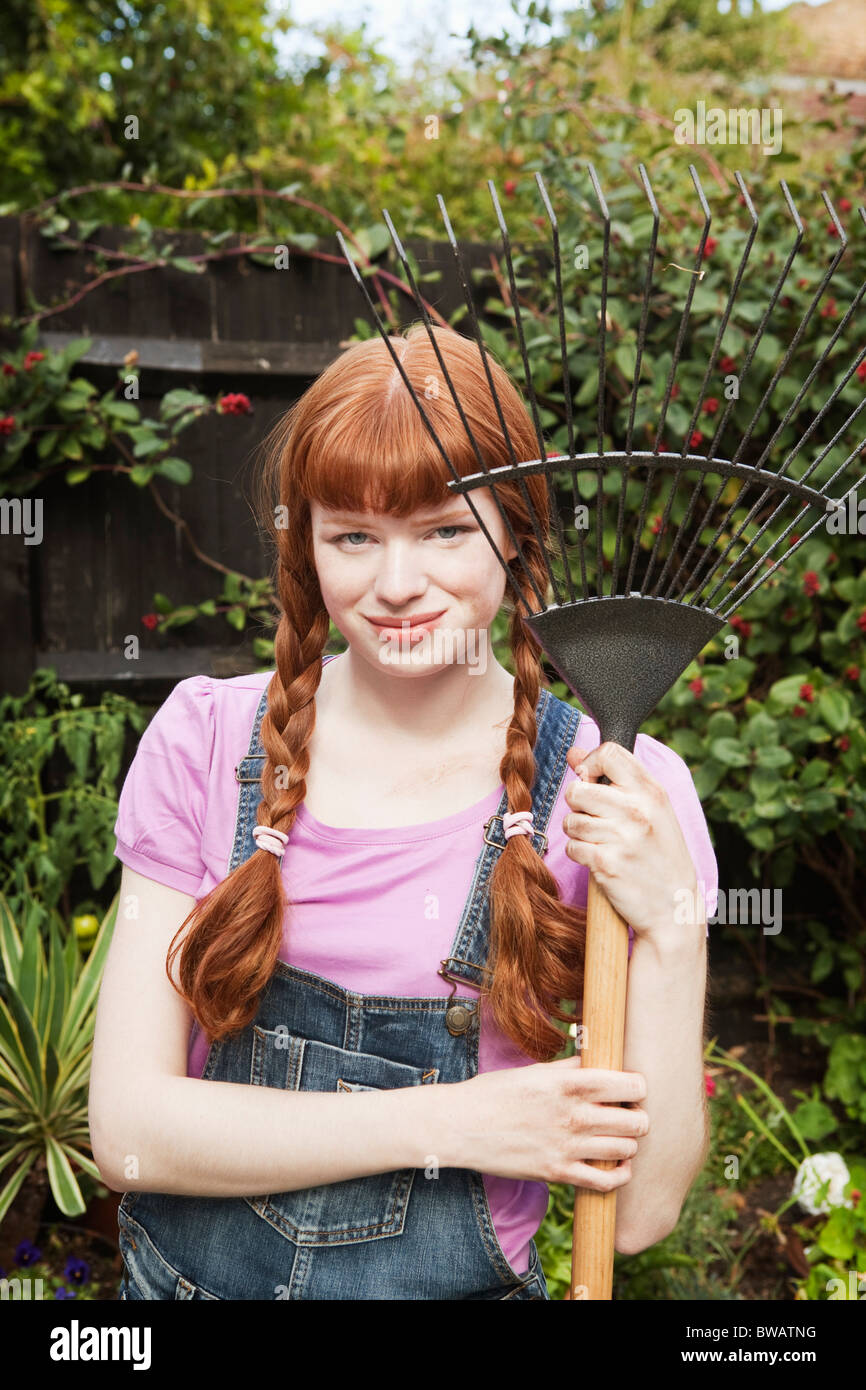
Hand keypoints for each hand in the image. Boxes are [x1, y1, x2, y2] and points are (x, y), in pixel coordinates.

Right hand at [453, 1055, 647, 1188]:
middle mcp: (574, 1115)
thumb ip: (571, 1067)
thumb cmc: (495, 1092)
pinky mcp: (558, 1173)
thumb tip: (600, 1060)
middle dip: (638, 1117)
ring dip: (628, 1144)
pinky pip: (606, 1182)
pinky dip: (619, 1176)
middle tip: (628, 1116)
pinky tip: (615, 1166)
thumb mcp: (534, 1070)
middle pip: (637, 1121)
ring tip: (618, 1138)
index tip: (631, 1089)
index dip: (638, 1087)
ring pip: (626, 1150)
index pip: (631, 1085)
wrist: (461, 1126)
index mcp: (570, 1083)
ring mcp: (567, 1147)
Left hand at [562, 741, 705, 947]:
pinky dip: (580, 855)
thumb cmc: (661, 855)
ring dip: (579, 833)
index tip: (593, 780)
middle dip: (579, 805)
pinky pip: (572, 847)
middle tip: (598, 821)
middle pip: (578, 789)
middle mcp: (637, 810)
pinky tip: (600, 860)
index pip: (608, 752)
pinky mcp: (606, 864)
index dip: (591, 763)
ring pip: (571, 820)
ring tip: (602, 843)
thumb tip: (574, 753)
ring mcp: (622, 837)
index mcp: (652, 791)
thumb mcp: (651, 810)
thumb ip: (615, 780)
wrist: (674, 907)